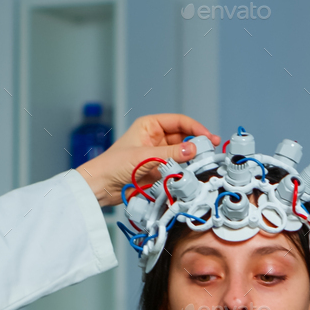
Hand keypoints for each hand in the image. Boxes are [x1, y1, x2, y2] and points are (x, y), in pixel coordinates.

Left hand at [75, 113, 220, 205]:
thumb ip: (170, 153)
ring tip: (202, 162)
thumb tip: (193, 149)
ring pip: (181, 153)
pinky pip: (175, 168)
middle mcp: (155, 138)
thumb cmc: (113, 165)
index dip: (195, 128)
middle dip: (196, 144)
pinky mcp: (157, 170)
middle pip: (183, 137)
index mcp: (150, 125)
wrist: (100, 187)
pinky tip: (189, 173)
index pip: (179, 122)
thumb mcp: (144, 156)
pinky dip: (183, 170)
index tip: (208, 137)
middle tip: (210, 151)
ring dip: (190, 158)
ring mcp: (157, 154)